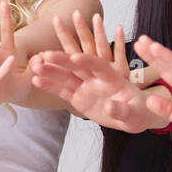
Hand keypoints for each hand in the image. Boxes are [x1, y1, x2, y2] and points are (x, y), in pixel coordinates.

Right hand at [28, 11, 167, 132]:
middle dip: (62, 59)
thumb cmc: (138, 112)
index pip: (99, 65)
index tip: (75, 57)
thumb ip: (121, 110)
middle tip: (46, 54)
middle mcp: (96, 78)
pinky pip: (62, 90)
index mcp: (113, 76)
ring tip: (35, 64)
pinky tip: (34, 79)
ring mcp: (86, 86)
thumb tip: (110, 107)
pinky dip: (49, 85)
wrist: (133, 116)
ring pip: (66, 76)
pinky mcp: (79, 97)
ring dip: (51, 69)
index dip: (88, 61)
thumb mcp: (133, 113)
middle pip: (77, 65)